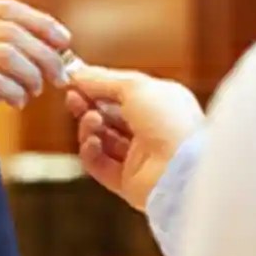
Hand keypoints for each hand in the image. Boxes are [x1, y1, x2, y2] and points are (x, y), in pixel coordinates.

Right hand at [0, 0, 70, 182]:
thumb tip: (61, 42)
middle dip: (44, 54)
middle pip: (10, 31)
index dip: (42, 23)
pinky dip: (15, 92)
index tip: (65, 42)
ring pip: (5, 55)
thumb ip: (13, 47)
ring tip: (34, 91)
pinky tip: (17, 103)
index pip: (7, 8)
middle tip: (59, 76)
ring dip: (31, 75)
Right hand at [65, 66, 204, 210]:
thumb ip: (104, 80)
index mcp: (160, 104)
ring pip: (102, 139)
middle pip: (109, 115)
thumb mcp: (135, 87)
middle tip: (72, 98)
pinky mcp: (128, 182)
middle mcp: (151, 130)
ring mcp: (140, 158)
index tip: (75, 79)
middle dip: (88, 105)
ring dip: (89, 127)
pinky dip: (90, 152)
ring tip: (91, 120)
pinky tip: (92, 142)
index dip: (98, 85)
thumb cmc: (170, 121)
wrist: (182, 170)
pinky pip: (100, 166)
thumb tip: (78, 73)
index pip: (123, 92)